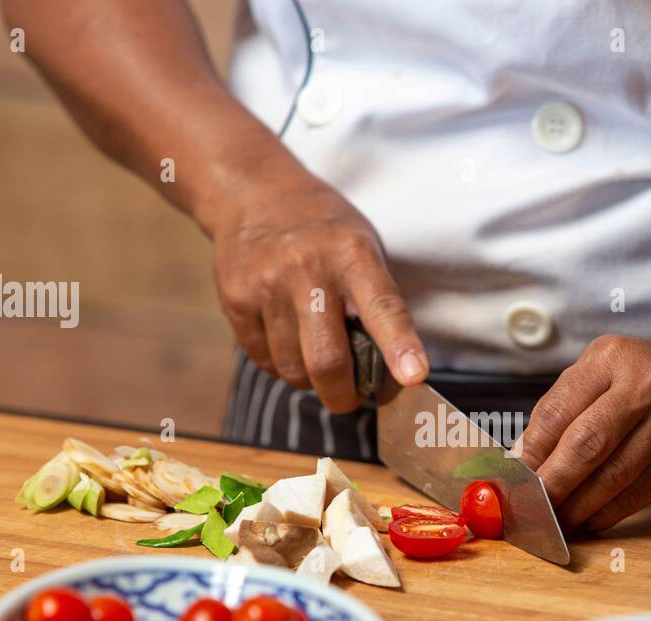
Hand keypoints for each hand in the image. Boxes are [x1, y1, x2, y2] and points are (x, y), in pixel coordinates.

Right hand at [202, 158, 427, 411]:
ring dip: (309, 380)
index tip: (414, 378)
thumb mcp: (362, 247)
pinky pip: (263, 360)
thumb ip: (376, 303)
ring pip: (292, 369)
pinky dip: (281, 365)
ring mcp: (266, 285)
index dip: (400, 347)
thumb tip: (391, 373)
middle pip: (327, 361)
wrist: (254, 194)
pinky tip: (287, 341)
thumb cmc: (324, 231)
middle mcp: (308, 270)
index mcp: (352, 254)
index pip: (382, 308)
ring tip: (315, 356)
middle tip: (349, 397)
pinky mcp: (235, 300)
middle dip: (343, 395)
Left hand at [514, 333, 650, 530]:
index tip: (512, 479)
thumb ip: (562, 408)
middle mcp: (647, 387)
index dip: (531, 452)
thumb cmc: (644, 377)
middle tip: (529, 507)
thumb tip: (522, 461)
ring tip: (554, 520)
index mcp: (612, 358)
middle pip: (586, 445)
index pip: (558, 411)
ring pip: (613, 476)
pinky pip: (639, 494)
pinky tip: (588, 519)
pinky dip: (608, 512)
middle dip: (552, 483)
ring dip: (577, 506)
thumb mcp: (602, 370)